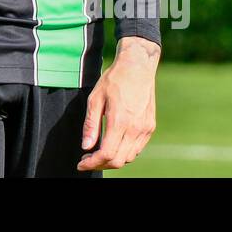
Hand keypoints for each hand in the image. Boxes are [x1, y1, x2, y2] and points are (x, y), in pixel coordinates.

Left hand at [77, 36, 158, 171]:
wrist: (138, 67)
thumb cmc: (114, 79)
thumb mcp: (95, 98)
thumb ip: (91, 124)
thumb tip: (86, 147)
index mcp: (119, 121)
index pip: (106, 154)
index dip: (92, 163)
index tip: (81, 163)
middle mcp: (135, 128)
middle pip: (118, 161)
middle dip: (100, 164)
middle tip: (87, 159)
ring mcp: (145, 129)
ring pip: (129, 157)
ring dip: (113, 160)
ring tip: (99, 152)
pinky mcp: (150, 127)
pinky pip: (137, 148)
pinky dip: (124, 152)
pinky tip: (114, 144)